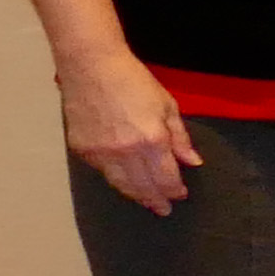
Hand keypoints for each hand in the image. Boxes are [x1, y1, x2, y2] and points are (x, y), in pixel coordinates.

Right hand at [57, 47, 201, 214]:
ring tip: (147, 201)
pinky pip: (103, 171)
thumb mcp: (167, 106)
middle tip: (164, 209)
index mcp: (151, 140)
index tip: (180, 195)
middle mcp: (125, 152)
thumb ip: (180, 138)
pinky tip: (125, 181)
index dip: (174, 190)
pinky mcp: (81, 150)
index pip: (166, 178)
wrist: (91, 67)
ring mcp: (100, 153)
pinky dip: (116, 178)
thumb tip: (193, 163)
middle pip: (143, 187)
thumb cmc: (134, 81)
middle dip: (155, 199)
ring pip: (121, 184)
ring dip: (136, 195)